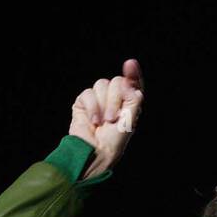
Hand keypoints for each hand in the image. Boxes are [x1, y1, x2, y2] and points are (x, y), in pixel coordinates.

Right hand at [68, 58, 144, 178]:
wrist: (95, 152)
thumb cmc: (114, 142)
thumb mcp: (129, 120)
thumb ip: (133, 99)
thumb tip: (130, 82)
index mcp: (128, 103)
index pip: (132, 83)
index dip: (132, 74)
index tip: (130, 64)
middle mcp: (114, 99)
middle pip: (117, 81)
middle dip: (115, 99)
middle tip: (112, 119)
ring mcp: (98, 100)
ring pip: (102, 84)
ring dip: (103, 105)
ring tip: (102, 122)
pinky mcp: (84, 102)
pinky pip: (88, 93)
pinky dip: (92, 108)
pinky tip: (93, 121)